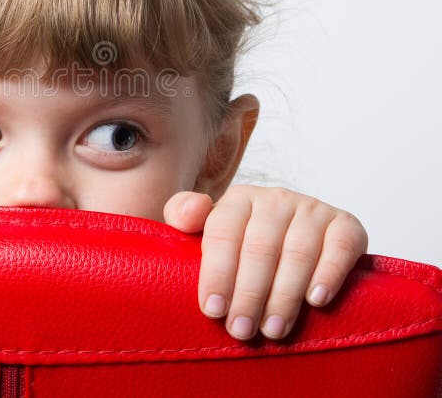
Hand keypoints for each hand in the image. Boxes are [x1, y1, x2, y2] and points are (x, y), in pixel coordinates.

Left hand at [163, 184, 367, 340]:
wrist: (294, 236)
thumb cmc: (241, 243)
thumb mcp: (206, 228)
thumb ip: (183, 214)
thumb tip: (189, 213)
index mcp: (239, 200)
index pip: (223, 232)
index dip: (217, 272)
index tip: (213, 310)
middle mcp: (276, 199)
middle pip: (260, 247)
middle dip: (249, 293)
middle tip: (241, 329)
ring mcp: (312, 209)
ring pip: (298, 251)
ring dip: (284, 295)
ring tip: (273, 329)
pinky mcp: (346, 224)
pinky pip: (341, 246)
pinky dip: (329, 273)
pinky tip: (317, 300)